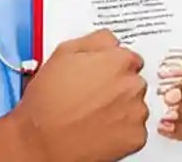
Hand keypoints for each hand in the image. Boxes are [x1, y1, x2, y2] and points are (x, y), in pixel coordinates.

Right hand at [12, 29, 148, 161]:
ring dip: (120, 108)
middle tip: (93, 94)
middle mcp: (133, 84)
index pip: (128, 56)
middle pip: (133, 80)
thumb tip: (108, 41)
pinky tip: (99, 128)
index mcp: (117, 60)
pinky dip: (121, 129)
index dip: (111, 65)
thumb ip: (92, 41)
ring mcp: (137, 112)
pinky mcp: (137, 137)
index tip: (100, 73)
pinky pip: (134, 129)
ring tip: (92, 113)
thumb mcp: (61, 54)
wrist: (43, 139)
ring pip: (135, 105)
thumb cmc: (48, 99)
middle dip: (117, 86)